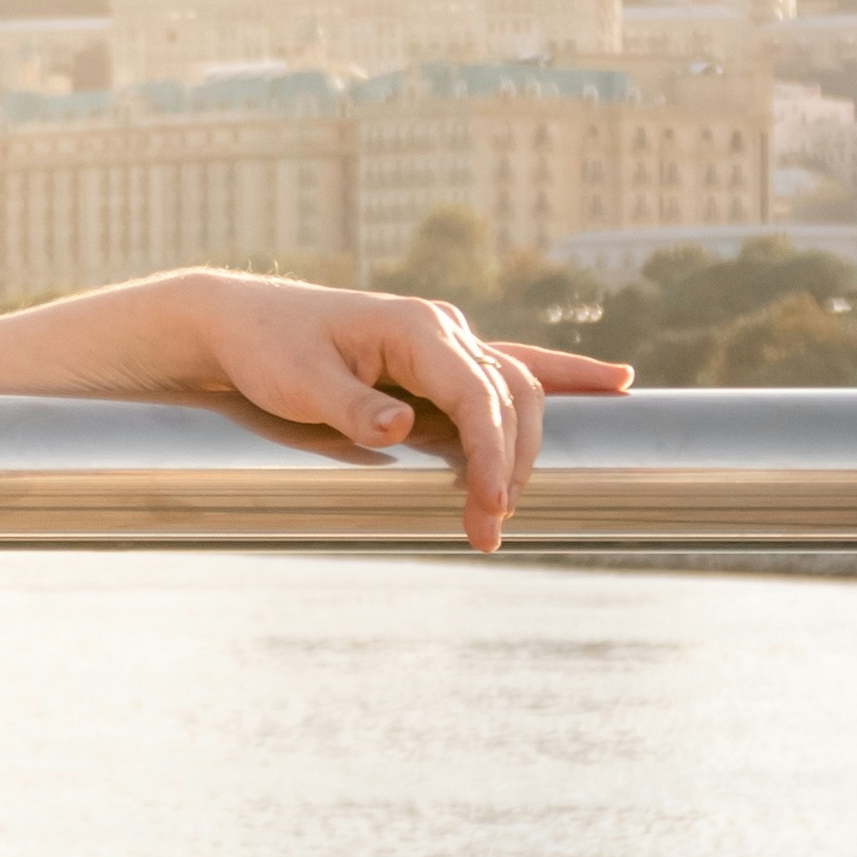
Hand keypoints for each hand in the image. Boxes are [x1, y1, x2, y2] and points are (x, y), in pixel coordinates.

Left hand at [155, 273, 632, 552]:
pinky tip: (616, 383)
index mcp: (415, 328)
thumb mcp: (298, 383)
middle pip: (510, 396)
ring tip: (509, 508)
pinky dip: (562, 377)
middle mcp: (442, 330)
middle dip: (510, 466)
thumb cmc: (266, 350)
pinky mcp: (438, 362)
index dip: (492, 453)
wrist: (239, 325)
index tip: (491, 506)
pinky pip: (511, 371)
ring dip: (522, 451)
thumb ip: (353, 406)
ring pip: (516, 391)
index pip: (478, 394)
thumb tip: (403, 425)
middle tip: (489, 531)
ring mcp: (445, 343)